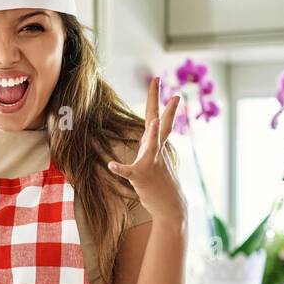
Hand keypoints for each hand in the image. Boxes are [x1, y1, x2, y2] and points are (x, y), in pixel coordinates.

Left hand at [107, 77, 187, 223]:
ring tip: (152, 122)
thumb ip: (150, 139)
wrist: (170, 205)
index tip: (156, 78)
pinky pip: (129, 172)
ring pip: (152, 146)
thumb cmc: (160, 180)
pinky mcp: (142, 177)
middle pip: (159, 122)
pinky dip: (121, 168)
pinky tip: (113, 165)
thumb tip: (149, 126)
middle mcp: (156, 149)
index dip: (156, 97)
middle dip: (160, 102)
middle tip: (158, 81)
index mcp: (157, 143)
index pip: (158, 116)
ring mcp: (151, 162)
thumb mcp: (154, 155)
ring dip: (152, 135)